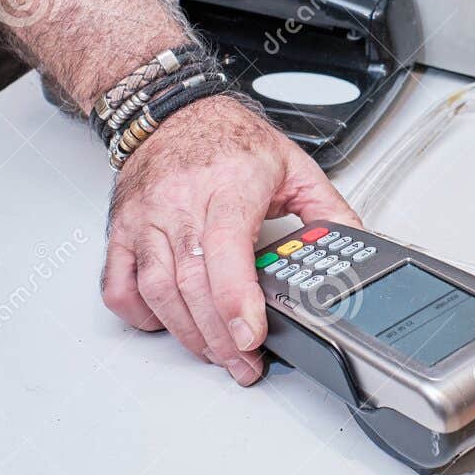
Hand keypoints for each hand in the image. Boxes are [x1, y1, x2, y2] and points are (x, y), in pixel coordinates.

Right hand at [101, 95, 358, 384]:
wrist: (171, 111)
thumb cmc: (227, 137)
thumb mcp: (292, 165)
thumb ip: (326, 209)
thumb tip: (354, 244)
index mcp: (229, 186)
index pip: (226, 249)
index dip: (237, 299)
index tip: (252, 334)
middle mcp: (182, 203)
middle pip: (192, 283)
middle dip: (220, 335)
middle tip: (245, 363)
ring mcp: (147, 219)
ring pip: (157, 291)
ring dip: (188, 333)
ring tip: (218, 352)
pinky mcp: (122, 231)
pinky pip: (120, 286)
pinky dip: (141, 315)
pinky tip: (169, 322)